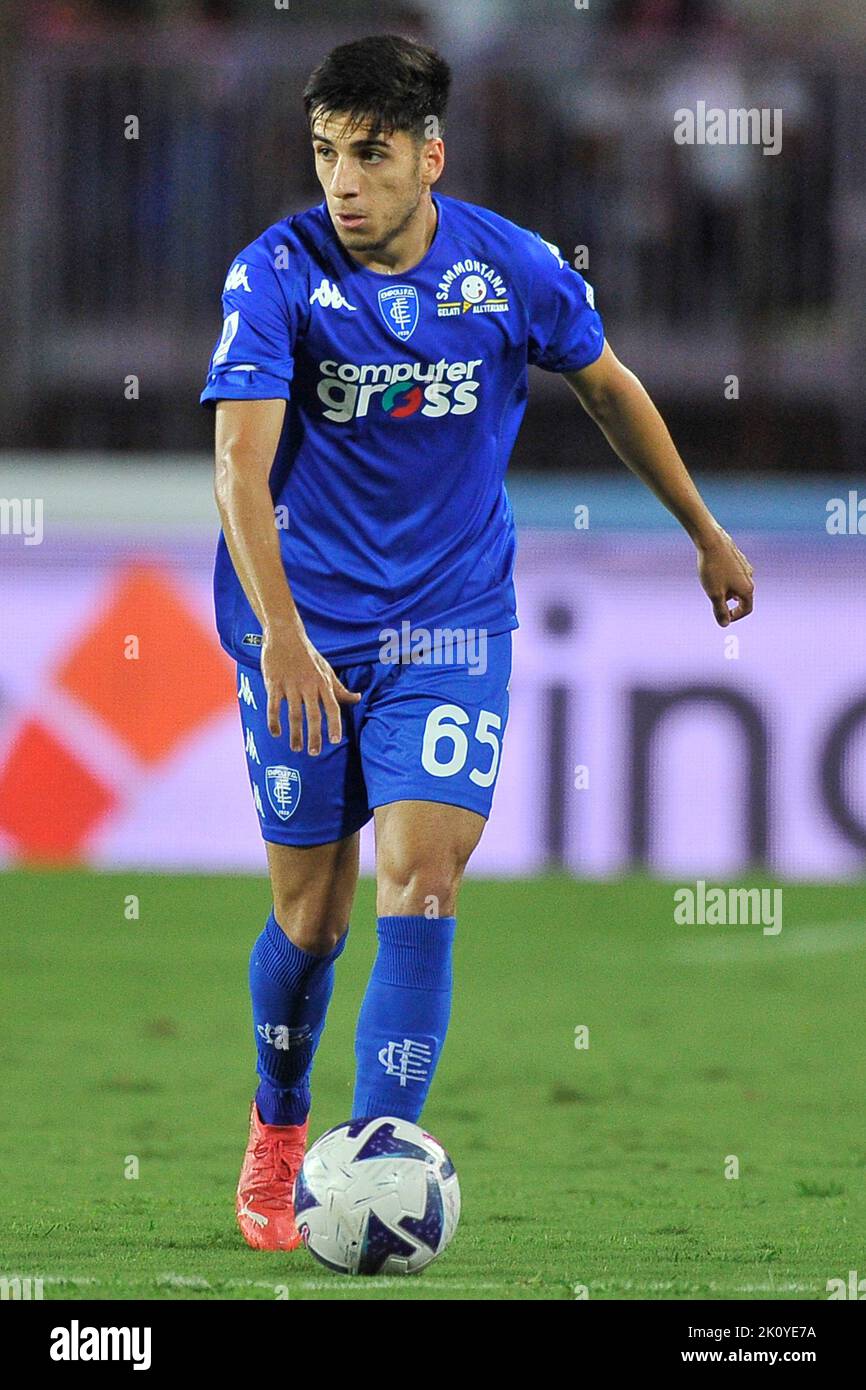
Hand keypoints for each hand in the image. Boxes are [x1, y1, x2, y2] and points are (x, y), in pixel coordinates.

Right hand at [261, 623, 360, 754]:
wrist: (285, 635)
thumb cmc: (307, 655)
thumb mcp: (326, 670)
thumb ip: (340, 689)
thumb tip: (357, 698)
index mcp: (322, 683)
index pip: (332, 707)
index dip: (333, 724)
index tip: (334, 740)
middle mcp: (308, 685)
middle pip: (312, 714)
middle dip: (314, 735)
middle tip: (314, 753)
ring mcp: (290, 684)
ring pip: (293, 713)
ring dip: (295, 733)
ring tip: (296, 748)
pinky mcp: (273, 683)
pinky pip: (273, 705)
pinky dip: (274, 720)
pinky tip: (275, 733)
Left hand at [697, 524, 754, 625]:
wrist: (711, 541)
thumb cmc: (712, 569)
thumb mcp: (715, 594)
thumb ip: (720, 611)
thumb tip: (724, 625)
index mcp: (747, 589)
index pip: (746, 609)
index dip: (735, 617)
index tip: (722, 617)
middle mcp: (750, 578)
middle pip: (742, 597)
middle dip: (729, 603)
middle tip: (714, 601)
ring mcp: (745, 567)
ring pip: (737, 585)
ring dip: (727, 591)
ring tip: (711, 586)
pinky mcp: (738, 558)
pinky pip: (734, 574)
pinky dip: (725, 579)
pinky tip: (713, 573)